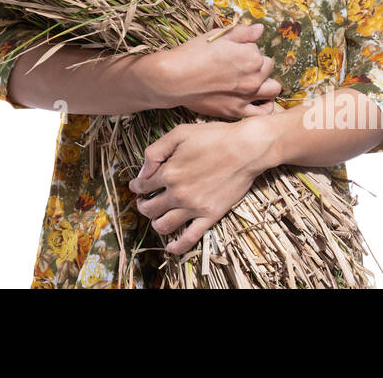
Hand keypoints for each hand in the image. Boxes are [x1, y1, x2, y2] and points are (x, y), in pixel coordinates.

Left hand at [127, 117, 275, 256]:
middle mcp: (177, 193)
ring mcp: (193, 207)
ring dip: (155, 223)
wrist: (246, 149)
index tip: (136, 185)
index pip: (143, 185)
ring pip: (164, 225)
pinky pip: (189, 238)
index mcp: (168, 172)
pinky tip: (170, 248)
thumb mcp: (179, 133)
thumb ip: (155, 151)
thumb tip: (142, 172)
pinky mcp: (210, 216)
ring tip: (156, 218)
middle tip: (144, 202)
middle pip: (149, 208)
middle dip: (142, 206)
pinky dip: (177, 246)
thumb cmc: (214, 137)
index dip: (136, 186)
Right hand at [145, 21, 281, 118]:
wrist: (174, 78)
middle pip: (267, 67)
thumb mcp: (217, 36)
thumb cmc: (193, 54)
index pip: (258, 49)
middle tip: (239, 66)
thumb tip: (260, 29)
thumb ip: (242, 32)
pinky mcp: (238, 110)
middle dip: (257, 64)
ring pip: (273, 89)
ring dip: (267, 83)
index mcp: (251, 55)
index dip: (246, 49)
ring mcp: (247, 95)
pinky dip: (265, 106)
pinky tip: (259, 100)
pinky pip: (263, 112)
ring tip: (254, 81)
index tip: (233, 52)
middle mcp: (254, 76)